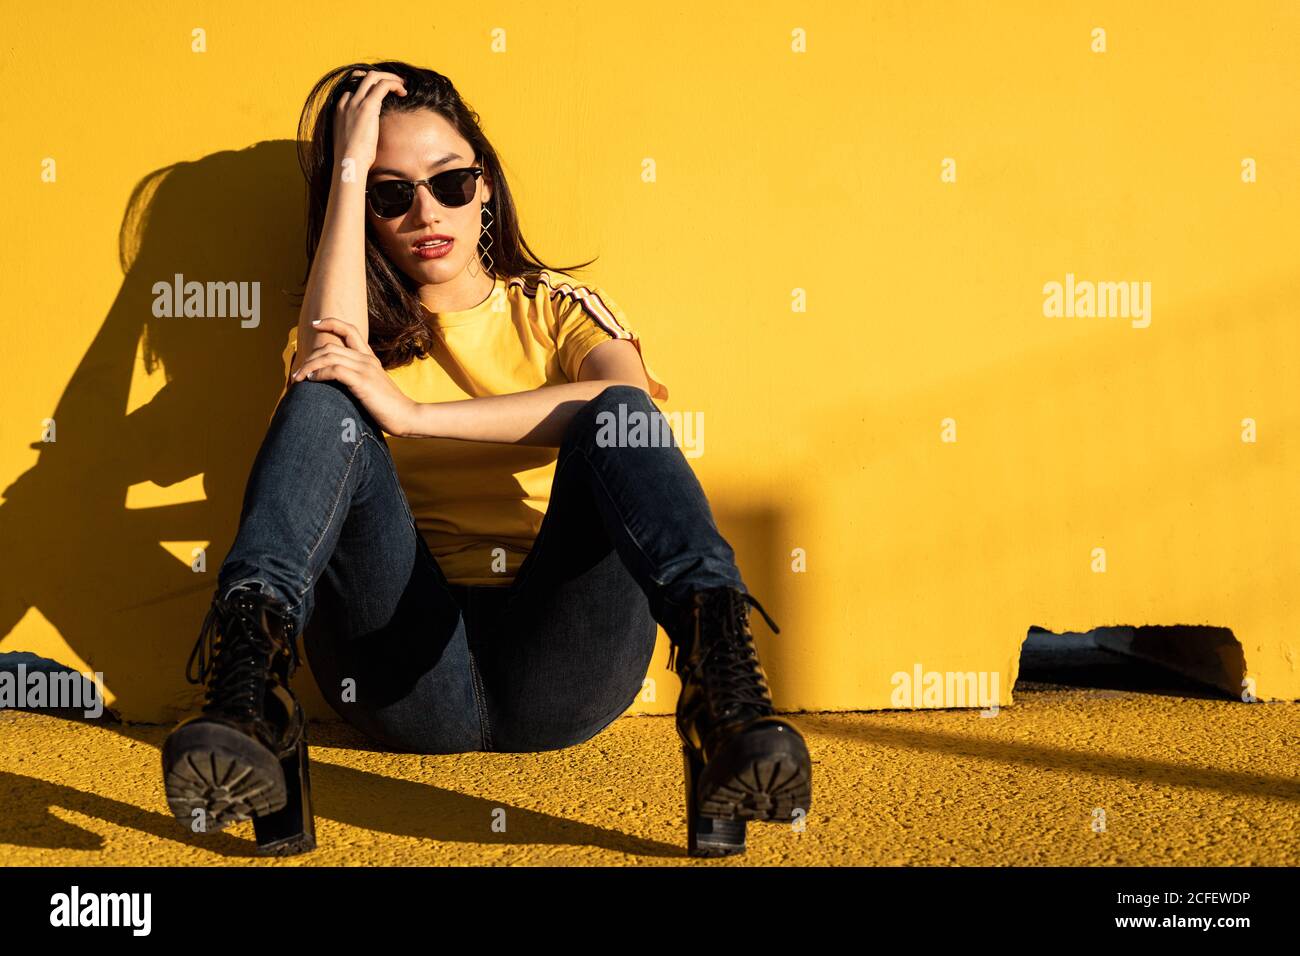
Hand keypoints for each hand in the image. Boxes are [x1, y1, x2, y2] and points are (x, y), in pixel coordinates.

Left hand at [290, 318, 418, 436]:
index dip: (331, 323)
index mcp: (370, 358)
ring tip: (298, 378)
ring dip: (309, 366)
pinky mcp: (363, 382)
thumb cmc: (388, 407)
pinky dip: (319, 373)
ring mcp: (365, 369)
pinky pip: (335, 370)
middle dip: (309, 357)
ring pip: (329, 356)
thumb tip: (336, 383)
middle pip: (331, 346)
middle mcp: (367, 359)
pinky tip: (312, 381)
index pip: (350, 330)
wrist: (407, 416)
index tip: (314, 325)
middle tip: (297, 373)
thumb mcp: (372, 387)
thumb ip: (357, 379)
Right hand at [333, 69, 406, 175]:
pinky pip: (383, 85)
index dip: (370, 87)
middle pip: (363, 76)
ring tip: (402, 85)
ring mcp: (355, 102)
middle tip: (396, 83)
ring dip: (390, 78)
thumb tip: (366, 135)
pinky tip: (403, 92)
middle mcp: (346, 101)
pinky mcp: (367, 106)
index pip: (353, 87)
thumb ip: (355, 130)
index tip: (383, 93)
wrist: (349, 162)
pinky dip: (394, 84)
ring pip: (373, 76)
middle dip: (381, 76)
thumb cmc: (352, 158)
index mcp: (339, 108)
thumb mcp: (350, 140)